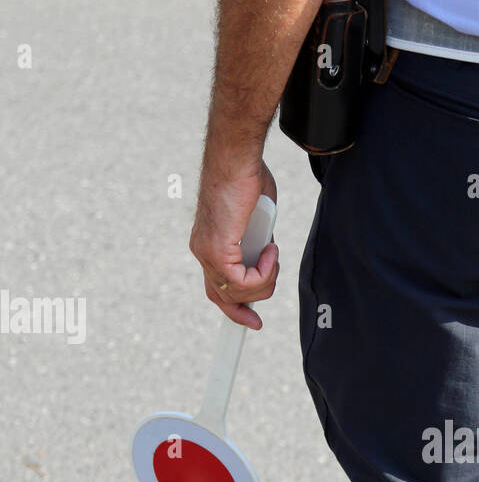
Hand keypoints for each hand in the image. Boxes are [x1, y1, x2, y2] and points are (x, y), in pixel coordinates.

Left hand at [190, 156, 278, 329]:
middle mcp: (202, 251)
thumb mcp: (256, 220)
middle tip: (257, 322)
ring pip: (238, 292)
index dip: (233, 307)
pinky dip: (263, 273)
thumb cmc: (248, 178)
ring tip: (273, 255)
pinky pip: (242, 282)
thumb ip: (258, 240)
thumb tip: (266, 252)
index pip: (216, 286)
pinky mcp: (217, 250)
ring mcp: (207, 252)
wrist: (237, 159)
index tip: (250, 320)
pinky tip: (271, 252)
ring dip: (265, 280)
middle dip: (242, 313)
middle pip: (221, 298)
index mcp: (209, 244)